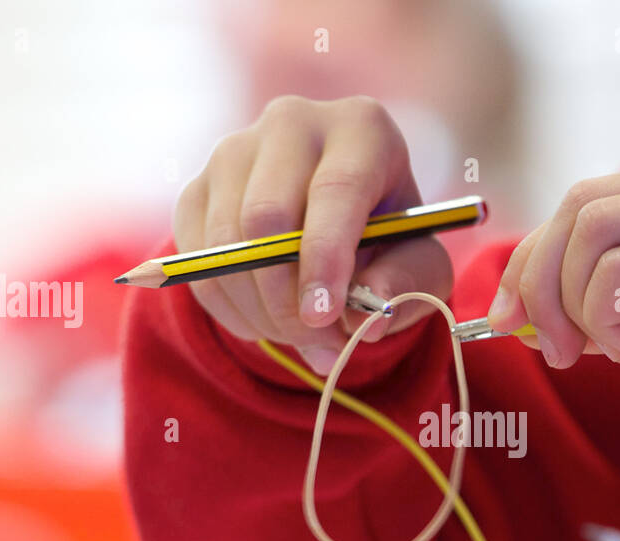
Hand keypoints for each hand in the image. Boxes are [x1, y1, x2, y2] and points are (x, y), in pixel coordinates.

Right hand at [173, 95, 451, 373]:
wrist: (341, 230)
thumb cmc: (390, 242)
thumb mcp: (421, 266)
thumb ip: (406, 284)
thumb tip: (365, 316)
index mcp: (361, 129)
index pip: (335, 188)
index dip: (325, 258)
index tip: (324, 317)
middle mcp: (293, 123)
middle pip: (267, 215)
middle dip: (287, 296)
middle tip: (318, 339)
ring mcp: (235, 152)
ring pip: (225, 243)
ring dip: (260, 309)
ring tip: (300, 334)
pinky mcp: (198, 188)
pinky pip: (199, 262)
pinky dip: (231, 308)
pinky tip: (267, 319)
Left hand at [487, 145, 619, 381]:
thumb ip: (607, 295)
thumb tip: (522, 308)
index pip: (592, 197)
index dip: (535, 255)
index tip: (508, 316)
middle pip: (581, 203)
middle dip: (540, 281)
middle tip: (552, 349)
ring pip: (592, 232)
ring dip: (577, 307)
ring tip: (616, 351)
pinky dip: (608, 319)